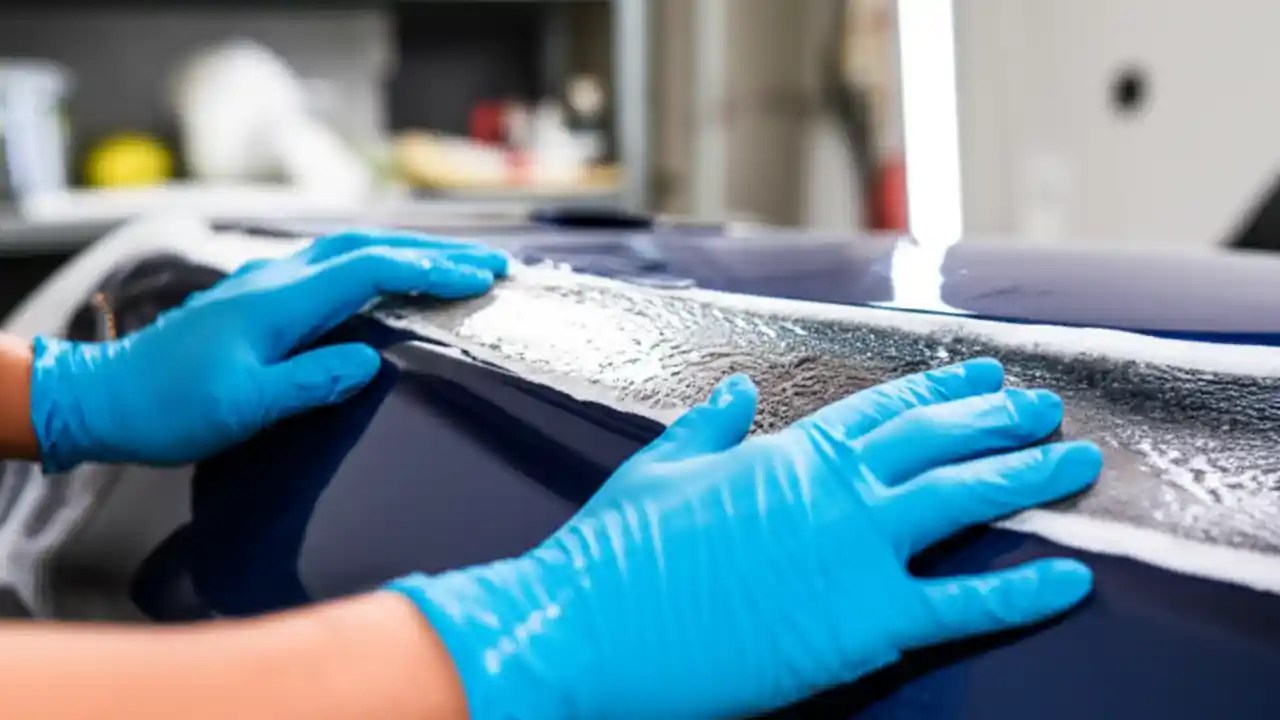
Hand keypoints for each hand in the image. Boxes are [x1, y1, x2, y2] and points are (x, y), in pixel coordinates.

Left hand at [29, 231, 507, 470]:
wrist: (105, 397)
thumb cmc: (170, 407)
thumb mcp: (244, 407)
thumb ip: (310, 381)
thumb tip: (368, 362)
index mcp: (280, 300)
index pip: (371, 271)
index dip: (430, 271)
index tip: (481, 278)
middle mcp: (276, 280)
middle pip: (369, 247)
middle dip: (434, 252)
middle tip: (490, 263)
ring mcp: (266, 284)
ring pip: (350, 252)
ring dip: (408, 255)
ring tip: (456, 268)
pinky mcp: (260, 299)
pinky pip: (331, 268)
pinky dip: (376, 267)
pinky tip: (390, 284)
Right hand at [390, 359, 1102, 718]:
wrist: (589, 627)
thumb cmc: (616, 552)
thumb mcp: (660, 468)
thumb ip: (712, 425)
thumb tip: (741, 392)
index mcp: (786, 451)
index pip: (885, 410)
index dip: (942, 393)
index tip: (984, 380)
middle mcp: (833, 490)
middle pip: (939, 444)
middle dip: (1001, 423)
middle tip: (1047, 412)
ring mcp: (854, 553)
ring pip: (965, 502)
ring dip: (1029, 479)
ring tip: (1078, 464)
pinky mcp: (862, 622)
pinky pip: (963, 604)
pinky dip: (1021, 592)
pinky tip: (1069, 579)